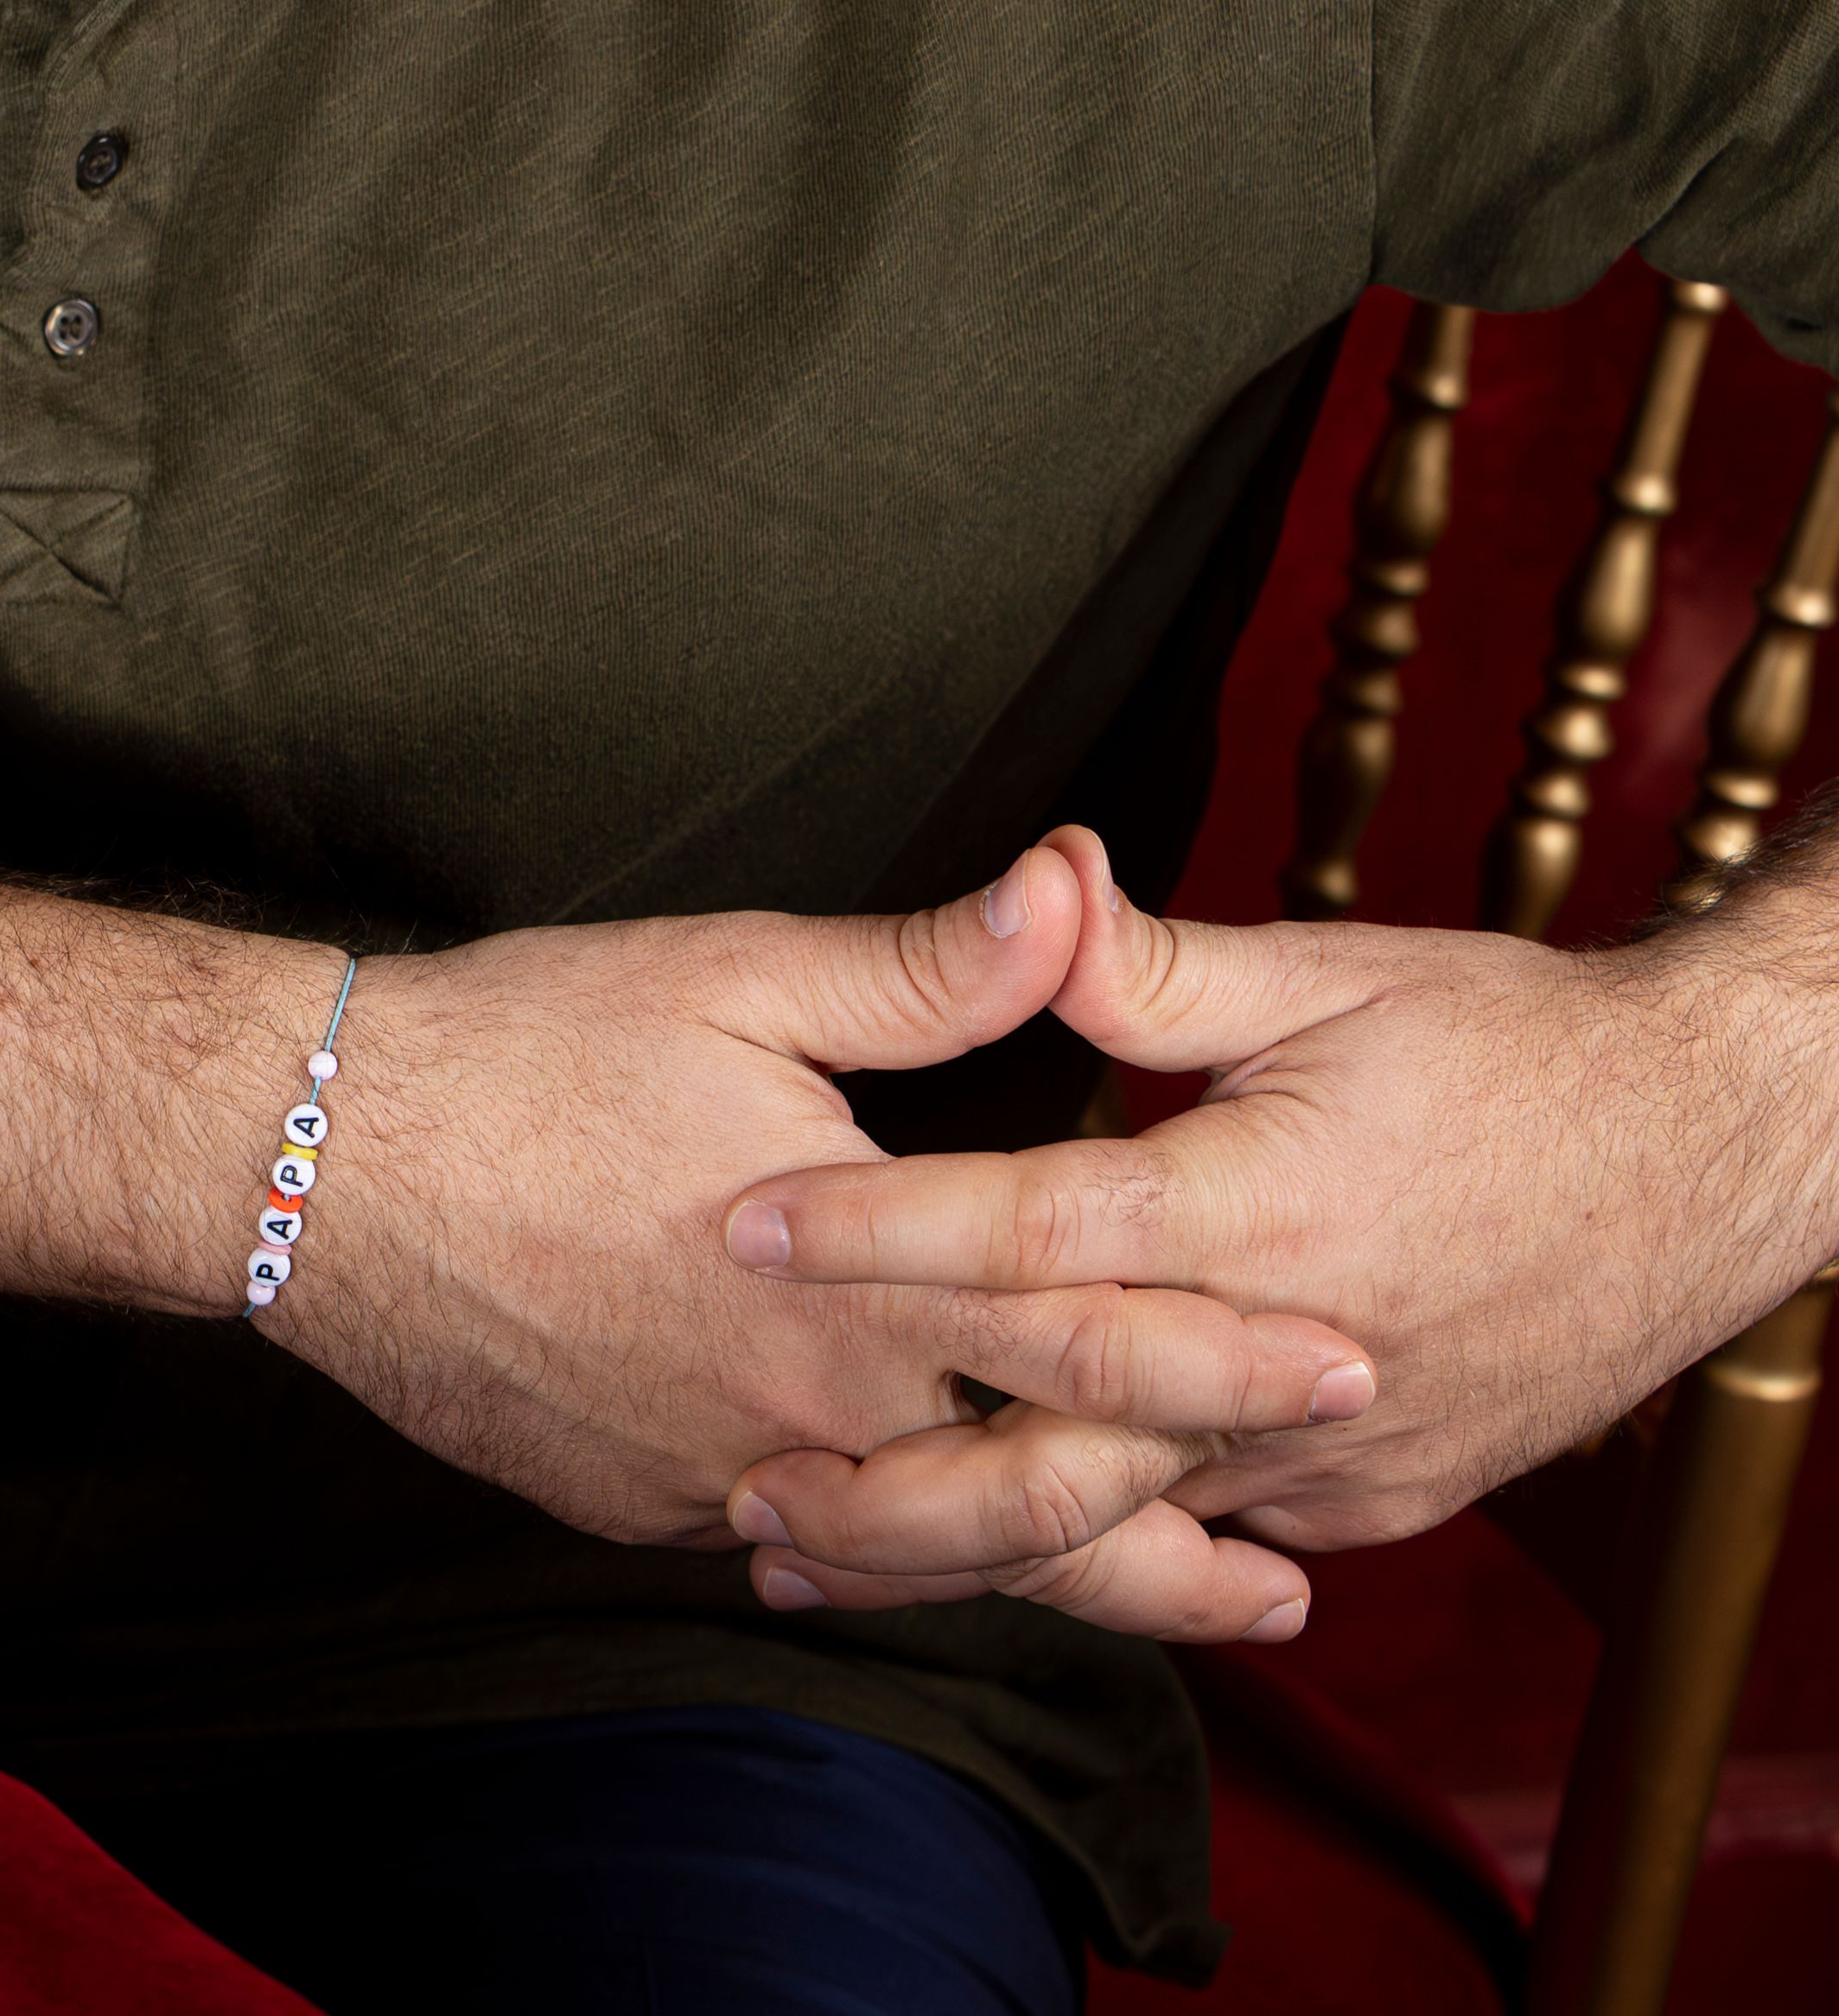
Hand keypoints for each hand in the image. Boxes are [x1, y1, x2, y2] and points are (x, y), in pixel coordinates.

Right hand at [277, 841, 1367, 1638]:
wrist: (318, 1161)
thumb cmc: (527, 1045)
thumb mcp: (740, 971)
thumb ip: (929, 965)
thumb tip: (1076, 882)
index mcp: (856, 1276)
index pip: (1090, 1328)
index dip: (1231, 1355)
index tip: (1351, 1370)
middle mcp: (807, 1407)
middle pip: (1038, 1508)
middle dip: (1186, 1541)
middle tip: (1305, 1574)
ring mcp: (719, 1474)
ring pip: (929, 1563)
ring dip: (1070, 1589)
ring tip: (1180, 1610)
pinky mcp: (643, 1504)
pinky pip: (804, 1553)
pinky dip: (901, 1571)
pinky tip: (946, 1566)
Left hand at [718, 824, 1838, 1632]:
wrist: (1701, 1163)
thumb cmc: (1512, 1049)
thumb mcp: (1332, 971)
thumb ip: (1156, 962)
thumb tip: (1034, 876)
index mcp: (1260, 1206)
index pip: (1028, 1230)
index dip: (880, 1229)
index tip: (744, 1219)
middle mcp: (1288, 1357)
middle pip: (1053, 1450)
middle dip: (888, 1483)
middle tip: (740, 1487)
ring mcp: (1337, 1453)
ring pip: (1120, 1529)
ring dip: (964, 1551)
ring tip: (815, 1555)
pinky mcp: (1373, 1500)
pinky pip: (1207, 1542)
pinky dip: (1092, 1562)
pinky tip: (989, 1564)